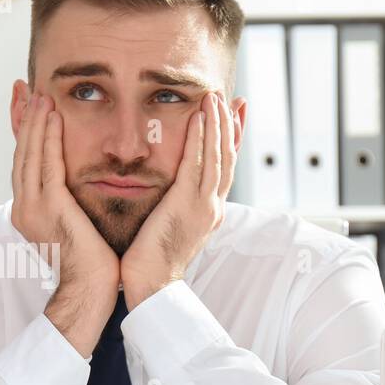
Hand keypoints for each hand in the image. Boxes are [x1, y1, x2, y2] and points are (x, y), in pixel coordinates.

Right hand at [11, 91, 119, 354]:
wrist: (90, 291)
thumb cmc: (92, 264)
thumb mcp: (76, 225)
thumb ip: (70, 203)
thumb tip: (77, 188)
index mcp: (29, 212)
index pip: (25, 163)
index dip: (24, 133)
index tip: (26, 106)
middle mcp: (24, 208)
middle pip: (21, 153)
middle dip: (22, 119)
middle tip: (25, 89)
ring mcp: (33, 208)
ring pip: (30, 154)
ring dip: (34, 122)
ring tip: (40, 94)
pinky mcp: (49, 207)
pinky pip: (46, 164)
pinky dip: (47, 138)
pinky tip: (52, 117)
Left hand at [120, 91, 235, 309]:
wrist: (151, 286)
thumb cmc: (151, 261)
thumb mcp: (170, 226)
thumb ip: (176, 206)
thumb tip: (172, 191)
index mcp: (209, 211)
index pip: (225, 168)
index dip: (231, 140)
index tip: (233, 115)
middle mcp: (213, 206)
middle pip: (228, 157)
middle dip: (230, 125)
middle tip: (230, 98)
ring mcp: (203, 206)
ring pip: (218, 156)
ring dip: (216, 124)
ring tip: (214, 98)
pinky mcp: (187, 205)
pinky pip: (197, 164)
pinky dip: (200, 139)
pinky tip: (199, 119)